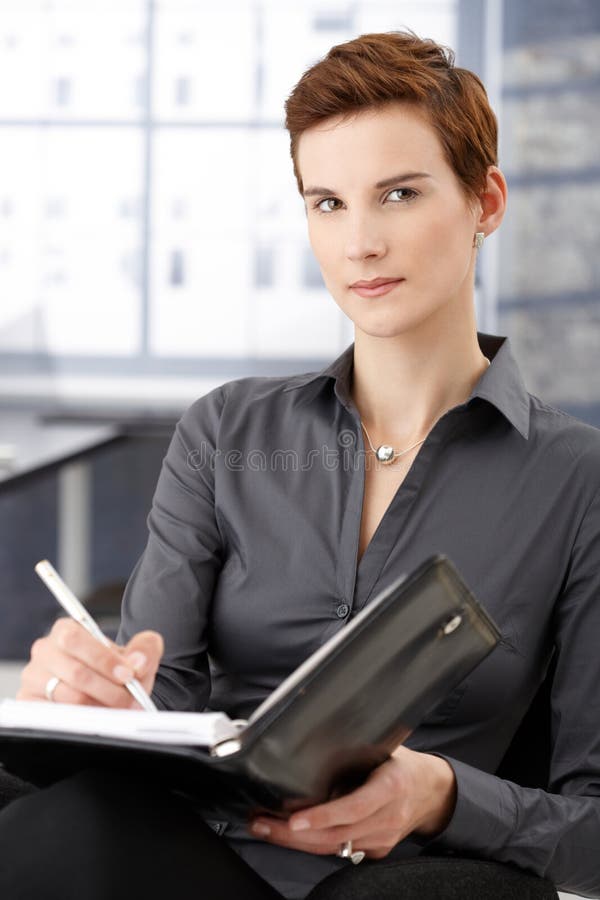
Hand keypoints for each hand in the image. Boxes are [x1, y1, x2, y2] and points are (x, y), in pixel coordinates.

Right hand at [17, 619, 163, 707]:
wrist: (110, 690)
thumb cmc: (118, 670)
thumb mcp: (137, 654)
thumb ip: (145, 649)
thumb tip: (138, 662)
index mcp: (66, 631)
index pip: (75, 639)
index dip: (103, 659)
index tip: (128, 675)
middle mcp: (45, 652)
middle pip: (75, 672)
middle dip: (108, 689)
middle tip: (130, 700)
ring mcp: (34, 679)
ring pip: (68, 697)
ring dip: (101, 706)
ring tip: (120, 710)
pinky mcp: (31, 704)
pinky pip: (57, 717)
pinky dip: (84, 720)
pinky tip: (100, 718)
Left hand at [248, 746, 455, 858]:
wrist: (432, 793)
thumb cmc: (403, 765)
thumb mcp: (385, 748)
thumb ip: (357, 747)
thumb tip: (318, 731)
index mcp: (390, 787)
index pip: (354, 808)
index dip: (322, 816)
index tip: (294, 819)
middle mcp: (387, 818)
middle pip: (336, 835)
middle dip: (292, 833)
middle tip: (260, 822)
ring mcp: (382, 839)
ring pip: (333, 847)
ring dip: (295, 840)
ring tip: (265, 826)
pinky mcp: (376, 850)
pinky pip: (339, 850)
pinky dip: (312, 843)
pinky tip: (289, 833)